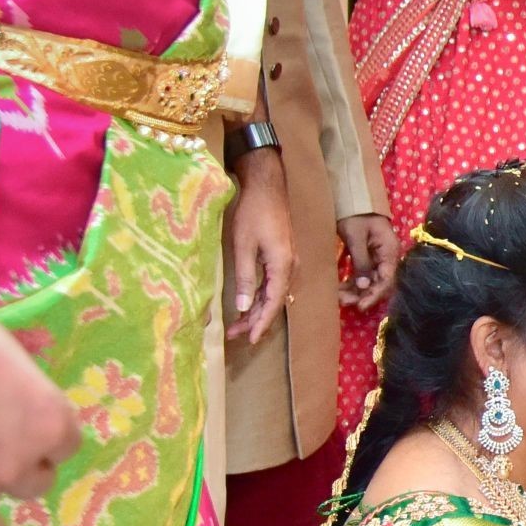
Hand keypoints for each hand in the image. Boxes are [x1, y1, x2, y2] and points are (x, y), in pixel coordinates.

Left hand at [225, 148, 293, 343]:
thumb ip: (243, 277)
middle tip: (235, 335)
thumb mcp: (243, 245)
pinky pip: (274, 283)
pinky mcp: (283, 256)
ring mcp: (289, 262)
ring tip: (238, 323)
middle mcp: (290, 267)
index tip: (248, 339)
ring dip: (257, 309)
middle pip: (274, 301)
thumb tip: (242, 306)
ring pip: (274, 293)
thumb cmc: (253, 213)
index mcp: (282, 266)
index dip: (260, 323)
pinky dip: (261, 296)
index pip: (272, 303)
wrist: (267, 186)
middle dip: (255, 319)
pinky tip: (249, 302)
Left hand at [337, 213, 401, 311]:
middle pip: (379, 282)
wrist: (351, 196)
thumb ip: (361, 262)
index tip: (360, 306)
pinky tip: (341, 289)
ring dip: (356, 290)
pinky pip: (363, 273)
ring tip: (339, 298)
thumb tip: (363, 286)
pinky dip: (353, 282)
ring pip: (369, 279)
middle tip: (344, 302)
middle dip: (362, 294)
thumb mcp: (356, 238)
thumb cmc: (355, 214)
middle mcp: (387, 255)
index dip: (374, 294)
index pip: (387, 279)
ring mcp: (378, 256)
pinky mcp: (368, 255)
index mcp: (389, 250)